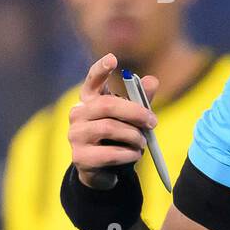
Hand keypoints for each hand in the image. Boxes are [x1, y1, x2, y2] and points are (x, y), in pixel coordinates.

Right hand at [68, 53, 160, 189]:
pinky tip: (134, 155)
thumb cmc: (120, 139)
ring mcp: (75, 135)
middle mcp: (78, 114)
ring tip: (142, 143)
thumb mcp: (132, 120)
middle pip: (107, 105)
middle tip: (153, 122)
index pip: (93, 80)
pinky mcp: (80, 157)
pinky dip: (129, 154)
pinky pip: (110, 152)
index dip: (101, 69)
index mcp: (90, 101)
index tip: (113, 58)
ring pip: (110, 128)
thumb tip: (152, 80)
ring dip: (134, 136)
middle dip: (135, 112)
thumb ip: (141, 101)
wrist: (107, 171)